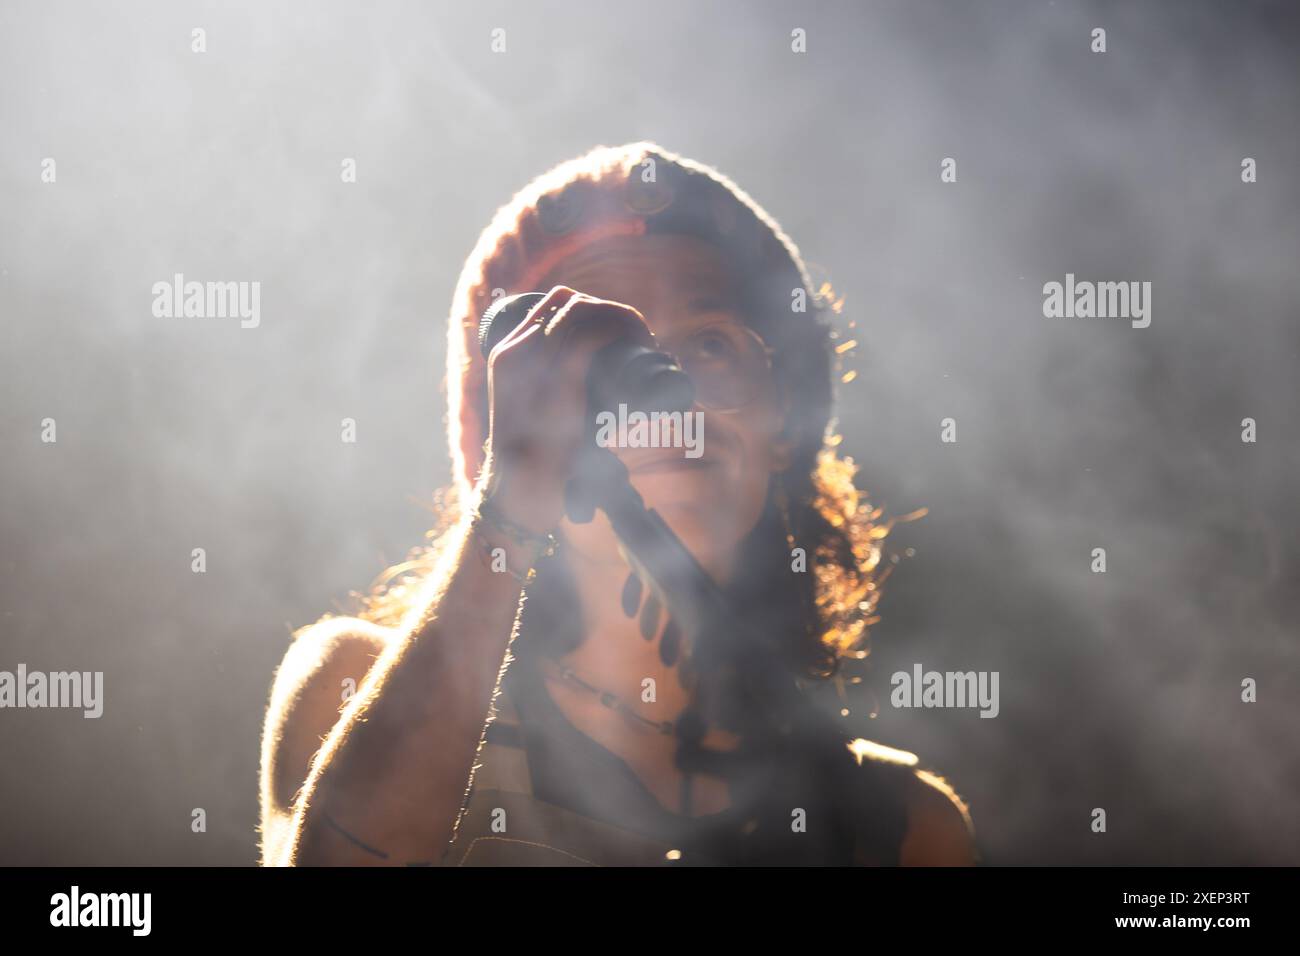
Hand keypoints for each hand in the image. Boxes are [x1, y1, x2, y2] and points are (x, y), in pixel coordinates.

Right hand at [477, 286, 652, 533]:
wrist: (514, 495)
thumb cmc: (530, 460)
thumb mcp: (536, 411)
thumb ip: (555, 388)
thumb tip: (597, 383)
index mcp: (506, 353)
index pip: (550, 303)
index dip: (589, 306)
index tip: (620, 327)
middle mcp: (514, 350)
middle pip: (565, 300)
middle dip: (606, 310)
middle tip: (637, 334)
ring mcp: (532, 363)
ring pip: (577, 312)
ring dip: (616, 318)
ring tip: (641, 339)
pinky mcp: (557, 383)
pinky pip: (590, 339)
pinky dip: (620, 334)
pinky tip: (638, 344)